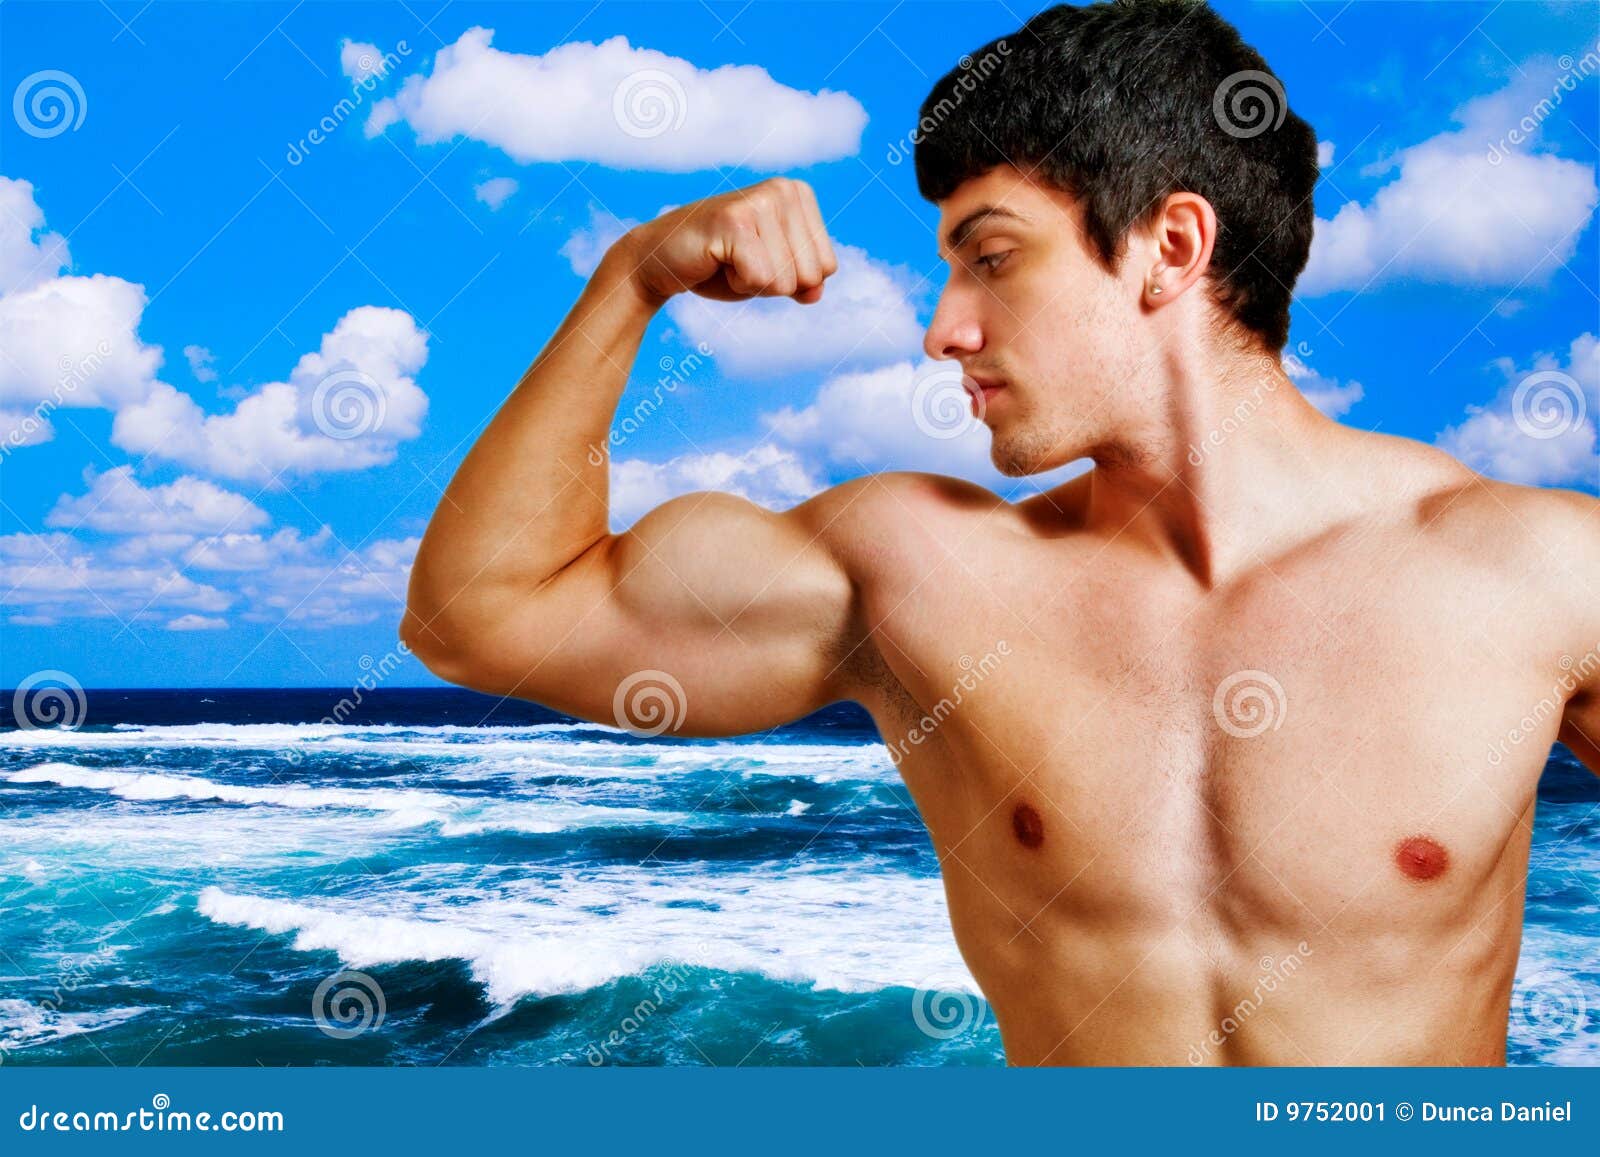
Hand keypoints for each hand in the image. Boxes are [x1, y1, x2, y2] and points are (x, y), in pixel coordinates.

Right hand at [615, 177, 838, 304]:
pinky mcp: (735, 220)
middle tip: (740, 260)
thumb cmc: (719, 265)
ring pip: (786, 280)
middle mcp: (784, 189)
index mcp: (799, 195)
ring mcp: (760, 201)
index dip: (791, 279)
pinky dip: (739, 283)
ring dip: (754, 283)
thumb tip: (815, 291)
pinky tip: (718, 260)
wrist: (661, 260)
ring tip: (728, 258)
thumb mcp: (773, 274)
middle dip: (774, 282)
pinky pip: (760, 279)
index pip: (827, 266)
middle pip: (811, 274)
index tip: (757, 258)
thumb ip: (803, 281)